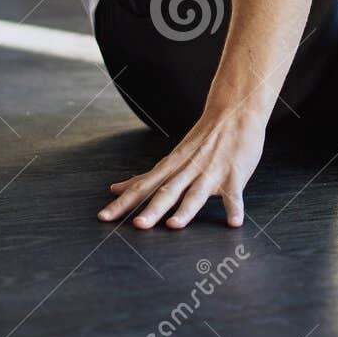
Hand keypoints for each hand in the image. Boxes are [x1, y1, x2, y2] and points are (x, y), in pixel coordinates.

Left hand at [99, 106, 265, 228]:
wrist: (234, 111)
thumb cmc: (202, 138)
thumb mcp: (171, 158)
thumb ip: (146, 178)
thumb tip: (116, 189)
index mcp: (171, 168)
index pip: (142, 187)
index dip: (122, 203)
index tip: (104, 217)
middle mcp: (188, 170)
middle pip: (167, 191)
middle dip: (152, 209)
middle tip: (138, 225)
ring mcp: (211, 172)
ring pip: (196, 193)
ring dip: (185, 210)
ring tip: (174, 225)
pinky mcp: (234, 174)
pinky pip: (234, 194)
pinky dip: (234, 208)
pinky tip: (233, 222)